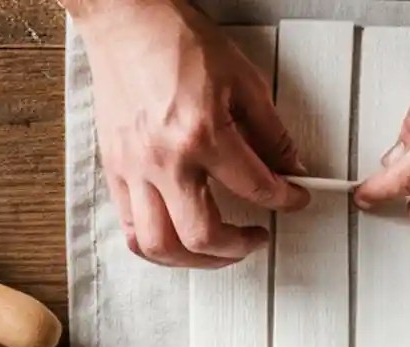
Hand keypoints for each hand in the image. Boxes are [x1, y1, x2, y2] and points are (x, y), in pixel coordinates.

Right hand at [73, 0, 308, 267]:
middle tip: (257, 238)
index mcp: (201, 135)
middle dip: (238, 248)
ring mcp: (133, 169)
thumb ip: (270, 133)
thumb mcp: (243, 80)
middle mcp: (163, 160)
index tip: (295, 199)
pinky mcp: (114, 170)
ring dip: (194, 260)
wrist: (124, 18)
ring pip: (159, 246)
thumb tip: (290, 167)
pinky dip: (158, 245)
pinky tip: (179, 237)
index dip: (286, 200)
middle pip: (202, 237)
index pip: (256, 189)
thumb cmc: (175, 40)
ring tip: (216, 249)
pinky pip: (130, 228)